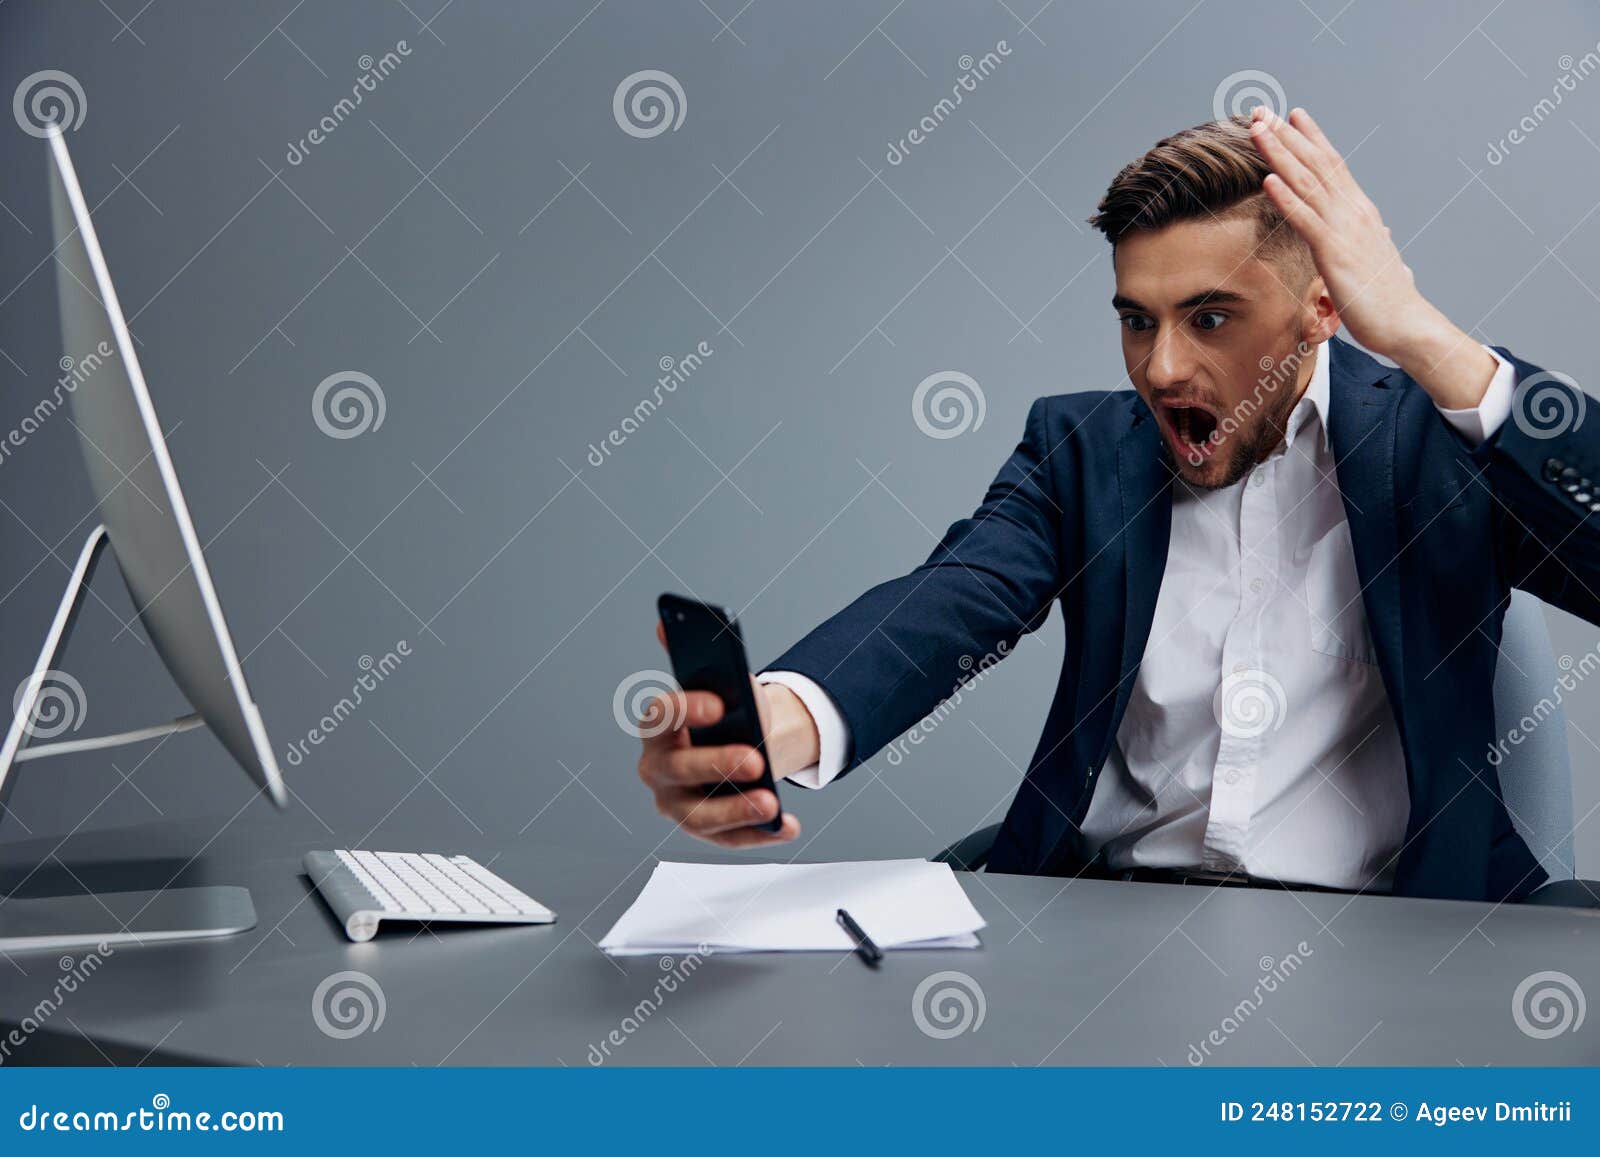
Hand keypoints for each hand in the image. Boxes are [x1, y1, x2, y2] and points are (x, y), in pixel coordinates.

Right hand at [634, 624, 813, 847]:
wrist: (739, 744)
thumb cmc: (724, 714)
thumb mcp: (720, 681)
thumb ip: (697, 655)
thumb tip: (665, 621)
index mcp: (657, 727)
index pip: (661, 716)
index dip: (688, 710)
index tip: (720, 704)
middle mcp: (657, 768)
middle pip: (678, 769)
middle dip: (716, 765)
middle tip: (756, 760)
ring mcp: (676, 803)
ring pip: (699, 815)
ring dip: (736, 811)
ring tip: (771, 802)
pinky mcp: (702, 830)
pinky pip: (728, 838)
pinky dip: (758, 834)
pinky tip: (788, 826)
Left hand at [1249, 106, 1494, 408]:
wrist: (1406, 323)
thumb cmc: (1387, 298)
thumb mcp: (1375, 259)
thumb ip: (1371, 239)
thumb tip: (1379, 229)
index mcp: (1360, 212)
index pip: (1332, 166)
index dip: (1309, 138)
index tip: (1289, 115)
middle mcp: (1354, 212)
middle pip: (1316, 164)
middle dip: (1286, 136)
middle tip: (1260, 111)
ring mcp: (1345, 230)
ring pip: (1307, 184)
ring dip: (1280, 155)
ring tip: (1258, 130)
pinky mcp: (1336, 253)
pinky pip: (1306, 221)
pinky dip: (1286, 198)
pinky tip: (1268, 180)